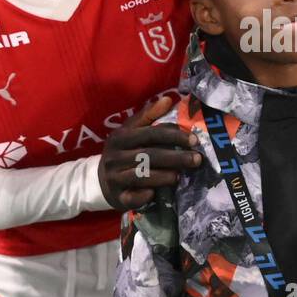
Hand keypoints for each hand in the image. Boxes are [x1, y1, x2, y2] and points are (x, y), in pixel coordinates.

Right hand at [98, 95, 201, 209]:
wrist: (99, 180)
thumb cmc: (123, 152)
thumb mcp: (130, 131)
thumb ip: (148, 116)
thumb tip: (168, 99)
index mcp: (121, 137)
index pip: (149, 133)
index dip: (173, 135)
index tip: (194, 140)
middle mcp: (116, 156)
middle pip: (148, 155)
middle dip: (175, 157)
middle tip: (197, 159)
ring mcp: (115, 177)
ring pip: (141, 175)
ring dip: (163, 176)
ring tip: (179, 176)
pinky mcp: (117, 197)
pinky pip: (132, 198)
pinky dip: (144, 196)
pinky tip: (155, 194)